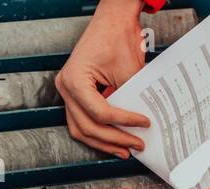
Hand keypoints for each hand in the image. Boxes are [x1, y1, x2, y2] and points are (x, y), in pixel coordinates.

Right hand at [56, 0, 150, 157]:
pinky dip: (99, 130)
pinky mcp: (75, 92)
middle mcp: (66, 87)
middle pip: (87, 127)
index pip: (100, 112)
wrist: (113, 17)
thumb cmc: (117, 34)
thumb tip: (138, 127)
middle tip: (134, 146)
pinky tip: (114, 138)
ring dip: (103, 142)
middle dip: (113, 140)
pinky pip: (83, 119)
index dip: (124, 122)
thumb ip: (129, 100)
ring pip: (81, 129)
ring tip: (124, 150)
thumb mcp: (128, 71)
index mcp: (74, 80)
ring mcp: (67, 91)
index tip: (143, 124)